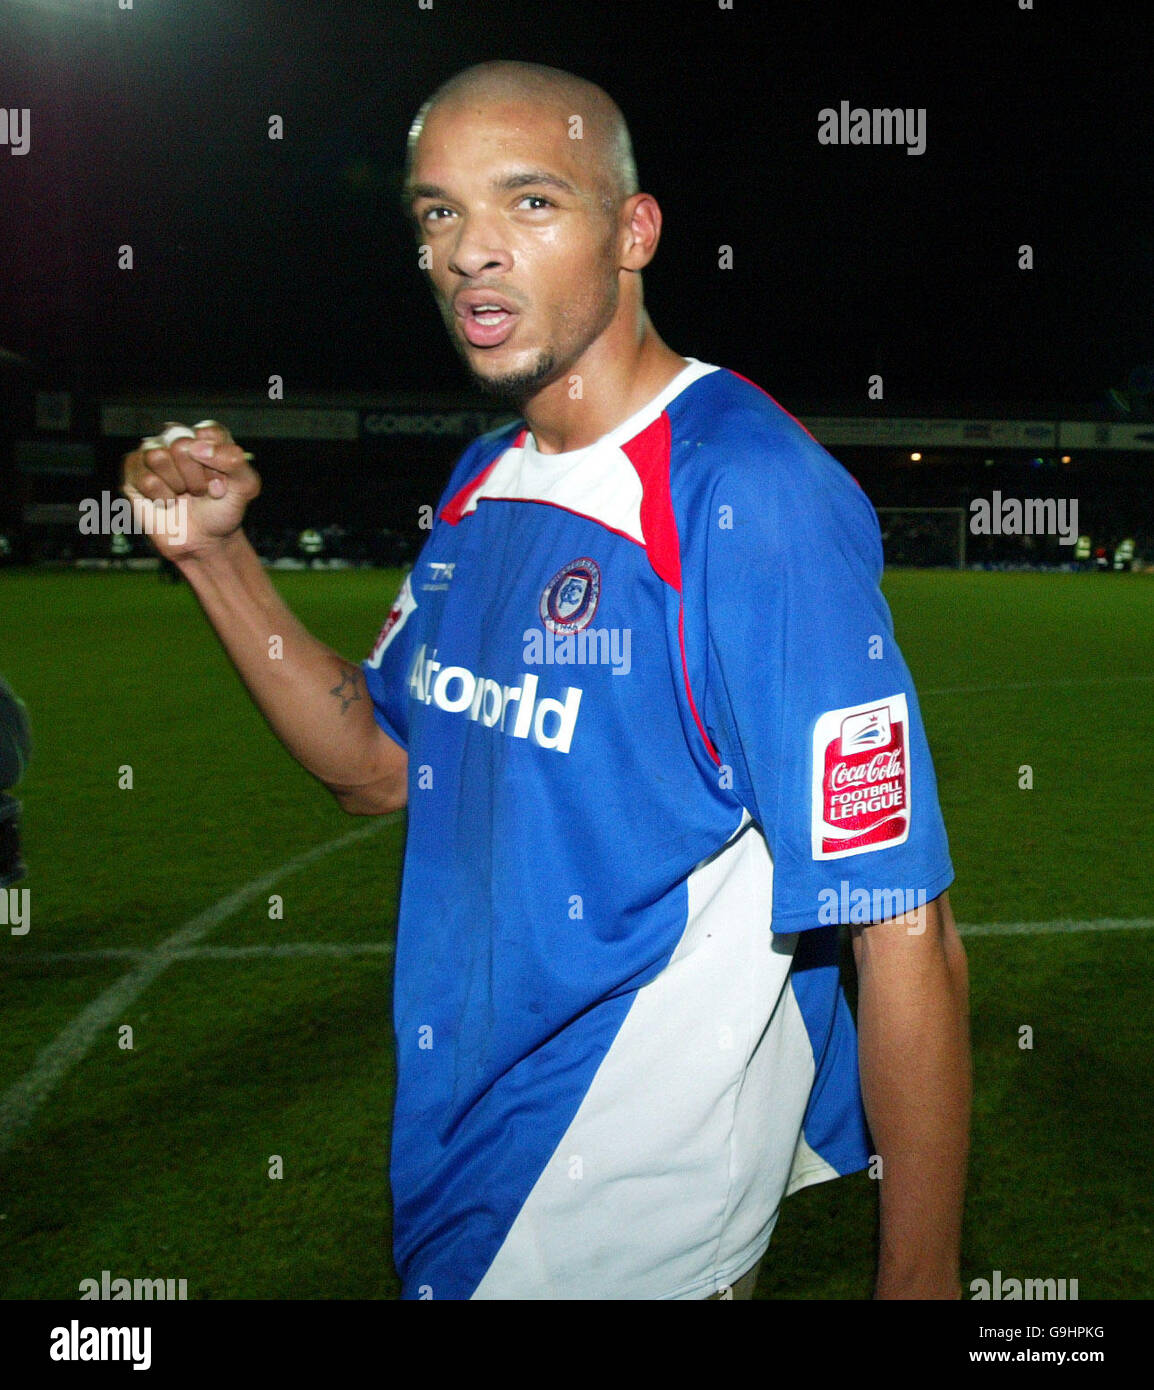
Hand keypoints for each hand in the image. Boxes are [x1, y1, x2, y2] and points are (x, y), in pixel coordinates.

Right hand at [120, 420, 260, 561]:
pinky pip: (145, 479)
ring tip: (182, 494)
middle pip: (180, 444)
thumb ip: (234, 460)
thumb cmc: (223, 510)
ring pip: (158, 457)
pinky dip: (161, 497)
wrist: (204, 541)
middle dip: (195, 477)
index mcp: (205, 435)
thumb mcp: (245, 486)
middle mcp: (177, 438)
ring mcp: (152, 452)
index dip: (217, 465)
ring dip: (176, 485)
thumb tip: (197, 447)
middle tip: (199, 490)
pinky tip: (167, 501)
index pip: (209, 434)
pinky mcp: (133, 471)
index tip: (221, 482)